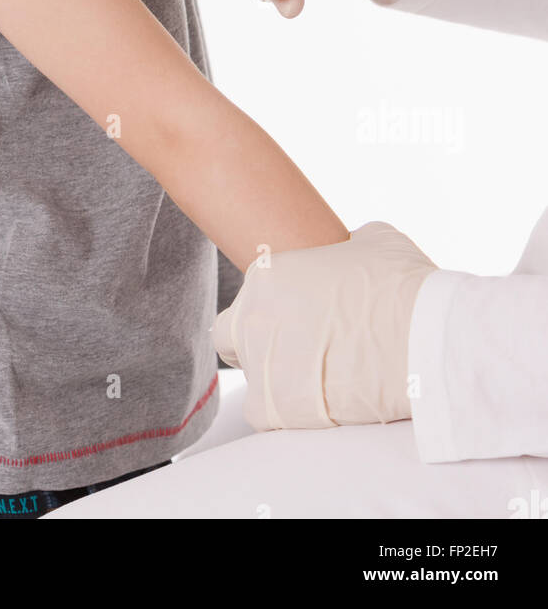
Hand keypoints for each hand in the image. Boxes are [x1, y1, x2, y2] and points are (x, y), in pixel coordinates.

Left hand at [212, 221, 436, 429]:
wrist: (425, 340)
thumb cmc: (402, 286)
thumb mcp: (374, 241)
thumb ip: (347, 244)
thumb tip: (351, 246)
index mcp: (266, 276)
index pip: (249, 299)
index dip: (272, 311)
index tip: (299, 322)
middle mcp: (253, 318)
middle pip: (232, 338)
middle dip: (258, 345)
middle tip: (298, 352)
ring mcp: (259, 364)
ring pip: (253, 380)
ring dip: (279, 383)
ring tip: (322, 382)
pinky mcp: (273, 408)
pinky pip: (264, 415)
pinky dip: (290, 413)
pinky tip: (321, 403)